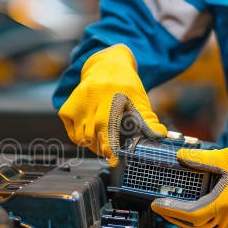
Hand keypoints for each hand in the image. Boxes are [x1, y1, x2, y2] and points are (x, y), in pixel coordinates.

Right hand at [58, 44, 166, 165]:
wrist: (106, 67)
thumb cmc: (125, 88)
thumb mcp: (139, 101)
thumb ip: (149, 120)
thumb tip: (160, 135)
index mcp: (112, 93)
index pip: (106, 124)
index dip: (109, 144)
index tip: (114, 160)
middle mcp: (91, 96)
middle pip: (92, 133)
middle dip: (103, 148)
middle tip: (113, 154)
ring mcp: (77, 102)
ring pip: (81, 137)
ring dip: (93, 146)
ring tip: (104, 144)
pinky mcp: (67, 108)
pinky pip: (72, 134)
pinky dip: (82, 140)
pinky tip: (93, 136)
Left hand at [151, 133, 227, 227]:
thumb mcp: (224, 157)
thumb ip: (199, 159)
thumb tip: (179, 156)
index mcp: (222, 206)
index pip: (189, 216)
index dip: (171, 212)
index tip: (157, 206)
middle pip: (197, 225)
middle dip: (177, 217)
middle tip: (163, 208)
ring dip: (193, 221)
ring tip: (179, 210)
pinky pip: (222, 226)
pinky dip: (209, 220)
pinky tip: (204, 209)